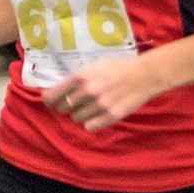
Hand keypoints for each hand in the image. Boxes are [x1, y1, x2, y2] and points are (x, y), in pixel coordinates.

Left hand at [40, 56, 162, 131]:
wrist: (144, 74)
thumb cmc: (119, 67)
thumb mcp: (94, 65)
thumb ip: (79, 77)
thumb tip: (61, 88)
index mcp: (81, 77)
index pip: (53, 95)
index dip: (49, 99)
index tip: (50, 100)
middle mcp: (88, 92)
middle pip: (63, 108)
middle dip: (66, 106)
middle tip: (74, 102)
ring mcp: (99, 105)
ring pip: (76, 118)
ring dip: (80, 114)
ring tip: (90, 106)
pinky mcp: (110, 116)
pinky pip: (90, 126)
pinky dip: (91, 122)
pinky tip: (97, 115)